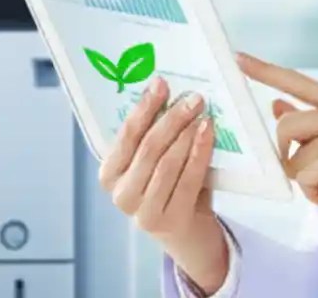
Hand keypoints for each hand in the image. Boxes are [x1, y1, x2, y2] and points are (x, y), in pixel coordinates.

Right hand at [97, 76, 228, 291]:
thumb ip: (154, 136)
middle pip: (148, 147)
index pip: (126, 135)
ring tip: (202, 111)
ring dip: (186, 133)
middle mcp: (121, 195)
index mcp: (110, 175)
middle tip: (192, 96)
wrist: (188, 235)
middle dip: (171, 117)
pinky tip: (207, 133)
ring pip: (167, 163)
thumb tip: (169, 92)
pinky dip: (199, 152)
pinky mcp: (170, 221)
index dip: (144, 107)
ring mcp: (144, 213)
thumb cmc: (171, 189)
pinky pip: (187, 179)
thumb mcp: (154, 163)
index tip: (161, 83)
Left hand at [238, 52, 317, 265]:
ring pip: (289, 155)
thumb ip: (311, 126)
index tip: (237, 58)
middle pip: (286, 125)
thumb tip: (277, 105)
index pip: (299, 82)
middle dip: (291, 156)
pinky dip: (314, 196)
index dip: (266, 71)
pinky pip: (299, 178)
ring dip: (305, 179)